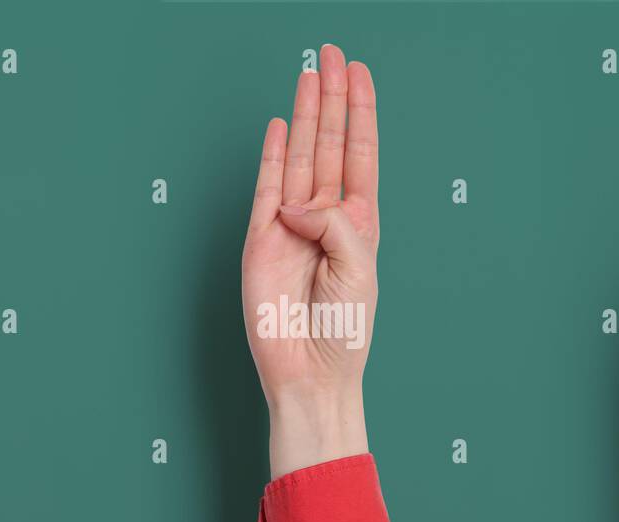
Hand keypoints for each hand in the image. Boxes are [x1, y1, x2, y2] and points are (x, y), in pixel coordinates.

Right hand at [241, 44, 378, 477]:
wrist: (310, 371)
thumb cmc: (343, 330)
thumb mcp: (359, 268)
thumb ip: (336, 224)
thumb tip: (298, 201)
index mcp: (359, 221)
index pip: (359, 152)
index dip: (359, 111)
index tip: (359, 72)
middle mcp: (325, 216)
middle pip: (327, 142)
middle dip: (330, 97)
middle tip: (330, 53)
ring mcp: (290, 225)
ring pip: (297, 156)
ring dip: (303, 115)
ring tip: (308, 73)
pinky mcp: (259, 240)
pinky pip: (264, 187)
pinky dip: (271, 156)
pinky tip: (276, 126)